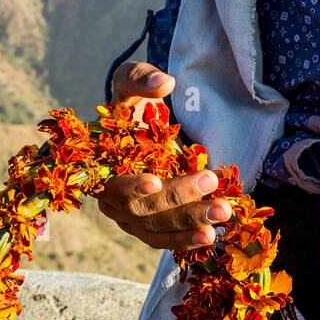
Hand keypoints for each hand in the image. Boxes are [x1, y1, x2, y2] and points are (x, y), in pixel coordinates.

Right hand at [97, 60, 231, 251]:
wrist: (139, 130)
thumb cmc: (132, 105)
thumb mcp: (131, 84)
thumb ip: (141, 79)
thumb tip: (164, 82)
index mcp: (99, 165)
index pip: (111, 182)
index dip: (131, 186)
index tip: (155, 180)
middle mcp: (111, 198)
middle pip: (141, 209)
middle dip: (177, 199)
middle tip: (210, 183)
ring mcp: (129, 217)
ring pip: (157, 229)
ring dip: (189, 224)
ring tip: (220, 215)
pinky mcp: (149, 227)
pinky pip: (166, 239)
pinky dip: (187, 240)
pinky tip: (211, 237)